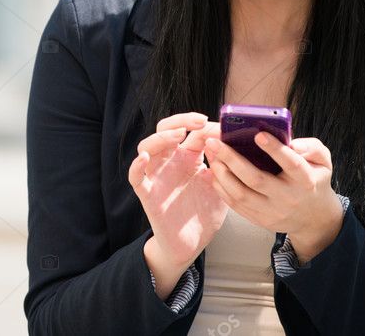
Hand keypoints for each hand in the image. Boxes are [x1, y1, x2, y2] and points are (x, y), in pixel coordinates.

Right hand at [128, 112, 227, 266]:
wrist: (192, 244)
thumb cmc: (204, 213)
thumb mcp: (220, 186)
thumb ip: (224, 166)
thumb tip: (229, 142)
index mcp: (189, 158)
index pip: (191, 131)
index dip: (204, 125)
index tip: (221, 126)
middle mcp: (171, 162)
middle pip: (166, 130)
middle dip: (181, 120)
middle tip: (199, 121)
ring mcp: (157, 176)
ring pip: (147, 146)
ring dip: (161, 137)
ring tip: (177, 135)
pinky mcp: (147, 194)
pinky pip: (135, 177)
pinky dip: (136, 166)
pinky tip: (145, 159)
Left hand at [203, 132, 343, 262]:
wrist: (313, 217)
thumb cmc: (313, 180)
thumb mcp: (323, 162)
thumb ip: (312, 148)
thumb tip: (293, 143)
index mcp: (305, 180)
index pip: (291, 164)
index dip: (275, 150)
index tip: (259, 135)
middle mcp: (288, 198)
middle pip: (256, 180)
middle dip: (232, 160)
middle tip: (216, 142)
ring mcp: (273, 212)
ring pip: (242, 194)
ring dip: (222, 174)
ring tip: (212, 156)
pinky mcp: (261, 220)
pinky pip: (237, 206)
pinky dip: (222, 189)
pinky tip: (215, 173)